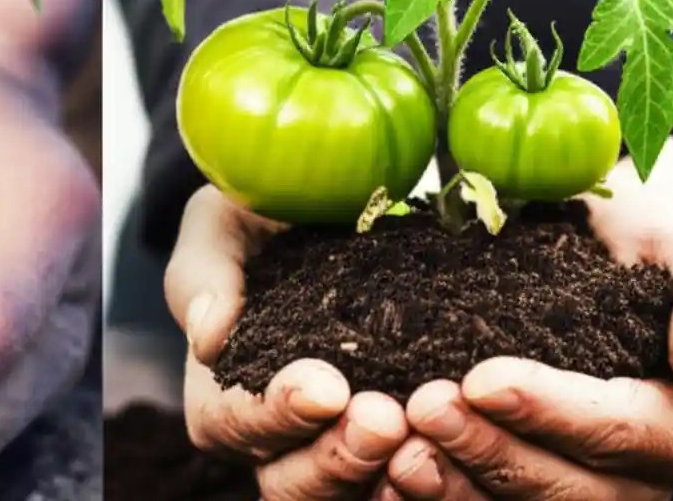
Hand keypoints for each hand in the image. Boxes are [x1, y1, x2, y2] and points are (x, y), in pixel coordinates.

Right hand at [167, 186, 409, 498]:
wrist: (328, 202)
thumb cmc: (258, 214)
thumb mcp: (221, 223)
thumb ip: (205, 272)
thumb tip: (208, 334)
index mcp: (222, 391)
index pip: (229, 424)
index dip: (273, 414)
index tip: (324, 387)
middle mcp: (277, 435)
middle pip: (290, 481)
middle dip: (336, 457)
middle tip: (385, 419)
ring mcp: (339, 444)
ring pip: (349, 494)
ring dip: (385, 473)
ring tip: (425, 432)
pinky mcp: (402, 438)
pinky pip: (415, 479)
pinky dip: (438, 473)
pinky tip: (466, 438)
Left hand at [387, 158, 672, 499]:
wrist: (605, 245)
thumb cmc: (653, 239)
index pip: (616, 429)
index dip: (549, 410)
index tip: (482, 378)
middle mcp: (631, 476)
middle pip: (560, 486)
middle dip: (486, 448)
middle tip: (421, 404)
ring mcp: (572, 487)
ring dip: (449, 482)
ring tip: (393, 446)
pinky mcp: (517, 482)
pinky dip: (429, 495)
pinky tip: (381, 471)